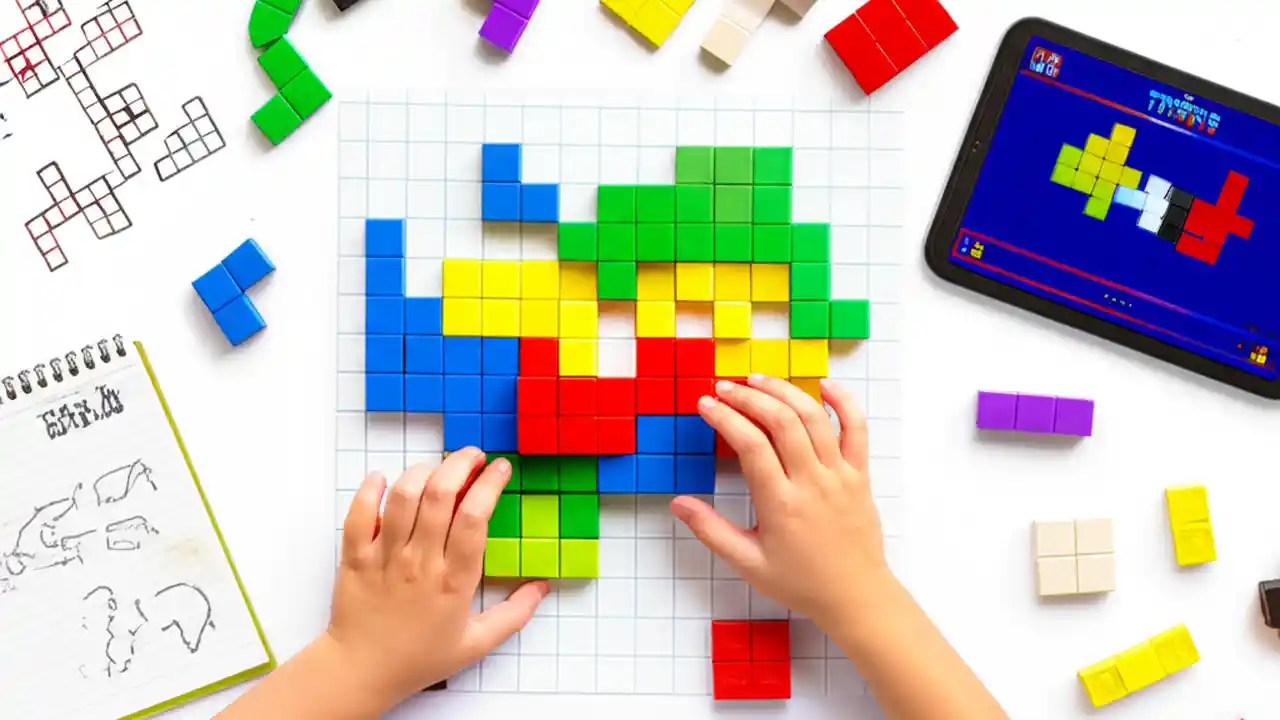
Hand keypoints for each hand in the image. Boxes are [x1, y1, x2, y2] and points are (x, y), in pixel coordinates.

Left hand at [329, 449, 547, 708]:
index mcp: (453, 581)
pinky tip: (383, 479)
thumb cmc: (419, 658)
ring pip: (403, 496)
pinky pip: (359, 513)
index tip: (500, 468)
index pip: (474, 518)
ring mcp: (384, 557)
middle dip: (460, 464)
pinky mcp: (355, 556)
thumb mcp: (476, 644)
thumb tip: (542, 587)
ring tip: (437, 468)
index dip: (489, 485)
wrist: (362, 671)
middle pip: (440, 496)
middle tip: (472, 456)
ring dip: (422, 471)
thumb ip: (513, 615)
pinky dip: (369, 489)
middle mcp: (420, 562)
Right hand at [671, 376, 893, 630]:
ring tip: (758, 379)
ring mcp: (840, 475)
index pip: (751, 445)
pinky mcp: (860, 475)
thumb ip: (711, 531)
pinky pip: (856, 429)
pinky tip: (822, 385)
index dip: (726, 418)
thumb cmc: (801, 583)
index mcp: (781, 505)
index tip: (706, 405)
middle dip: (749, 396)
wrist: (856, 596)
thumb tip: (677, 503)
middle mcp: (812, 483)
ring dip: (784, 391)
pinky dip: (842, 401)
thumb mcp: (748, 563)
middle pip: (781, 421)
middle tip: (725, 387)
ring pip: (814, 418)